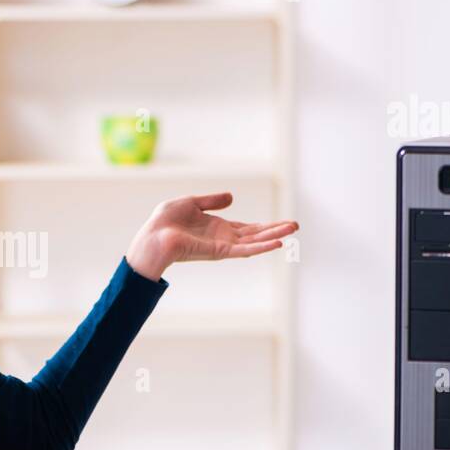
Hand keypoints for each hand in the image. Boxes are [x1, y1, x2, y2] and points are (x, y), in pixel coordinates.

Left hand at [125, 192, 298, 280]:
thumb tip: (232, 197)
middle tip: (296, 225)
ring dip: (275, 236)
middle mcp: (223, 238)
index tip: (283, 223)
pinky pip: (245, 249)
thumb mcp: (191, 203)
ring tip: (294, 230)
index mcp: (217, 228)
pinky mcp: (220, 251)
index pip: (248, 228)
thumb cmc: (165, 222)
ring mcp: (223, 245)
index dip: (265, 225)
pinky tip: (278, 243)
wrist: (153, 236)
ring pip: (255, 241)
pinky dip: (262, 246)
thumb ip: (212, 201)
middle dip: (276, 230)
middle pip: (256, 234)